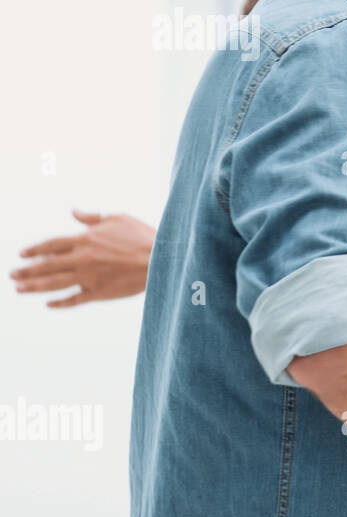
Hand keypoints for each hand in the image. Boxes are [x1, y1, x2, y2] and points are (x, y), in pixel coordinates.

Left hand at [11, 210, 155, 306]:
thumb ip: (92, 217)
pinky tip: (48, 304)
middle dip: (27, 270)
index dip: (34, 250)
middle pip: (47, 266)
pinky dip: (59, 303)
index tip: (21, 255)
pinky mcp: (99, 293)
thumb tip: (74, 212)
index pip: (51, 245)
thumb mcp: (118, 218)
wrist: (161, 260)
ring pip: (54, 283)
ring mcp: (89, 277)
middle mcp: (82, 259)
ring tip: (19, 289)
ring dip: (34, 286)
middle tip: (12, 275)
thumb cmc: (142, 236)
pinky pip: (74, 299)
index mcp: (85, 239)